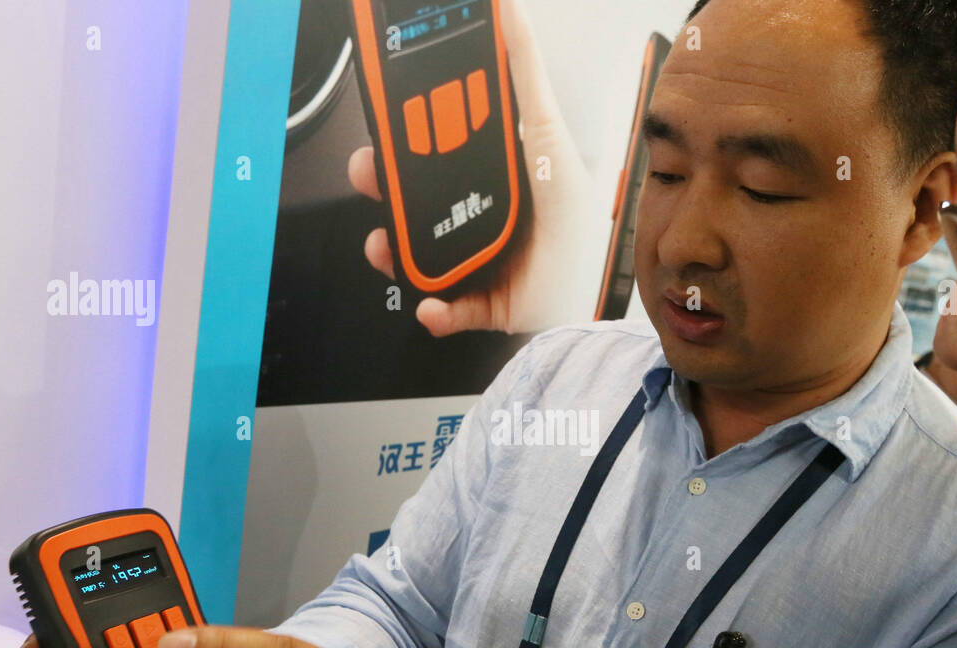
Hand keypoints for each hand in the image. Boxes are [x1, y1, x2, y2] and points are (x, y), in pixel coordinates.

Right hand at [348, 0, 601, 336]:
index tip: (384, 127)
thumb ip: (523, 71)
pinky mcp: (478, 303)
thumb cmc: (572, 213)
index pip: (433, 149)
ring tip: (387, 246)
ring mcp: (473, 259)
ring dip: (390, 250)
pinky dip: (432, 309)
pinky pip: (442, 306)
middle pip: (411, 196)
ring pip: (412, 250)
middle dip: (382, 189)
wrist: (585, 295)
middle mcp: (477, 215)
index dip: (403, 138)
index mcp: (490, 175)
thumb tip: (508, 12)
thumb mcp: (546, 130)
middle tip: (371, 177)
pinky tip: (430, 303)